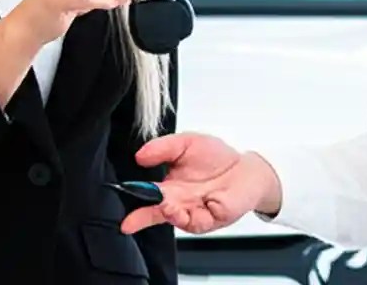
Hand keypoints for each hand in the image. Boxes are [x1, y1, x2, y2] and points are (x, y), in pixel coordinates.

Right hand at [119, 133, 281, 235]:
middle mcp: (178, 202)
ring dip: (169, 213)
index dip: (132, 206)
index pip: (145, 198)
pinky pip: (197, 223)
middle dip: (141, 217)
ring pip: (175, 219)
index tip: (120, 213)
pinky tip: (196, 204)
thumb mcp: (186, 143)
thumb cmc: (216, 157)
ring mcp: (194, 212)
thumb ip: (163, 147)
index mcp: (168, 187)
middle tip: (132, 217)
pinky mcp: (210, 218)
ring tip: (168, 204)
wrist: (245, 168)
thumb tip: (140, 156)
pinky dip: (192, 216)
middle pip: (154, 214)